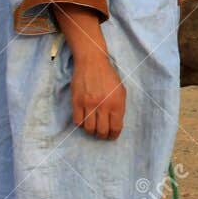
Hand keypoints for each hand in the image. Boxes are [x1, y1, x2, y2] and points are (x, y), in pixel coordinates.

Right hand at [51, 2, 124, 139]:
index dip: (113, 135)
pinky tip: (84, 121)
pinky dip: (81, 124)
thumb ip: (119, 107)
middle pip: (102, 131)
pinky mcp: (76, 102)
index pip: (116, 127)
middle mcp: (103, 106)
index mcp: (117, 103)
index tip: (112, 136)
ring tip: (93, 129)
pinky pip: (77, 121)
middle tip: (102, 134)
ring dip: (91, 132)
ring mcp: (89, 104)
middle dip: (102, 136)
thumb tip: (115, 124)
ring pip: (89, 128)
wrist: (92, 62)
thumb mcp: (121, 91)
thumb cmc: (108, 76)